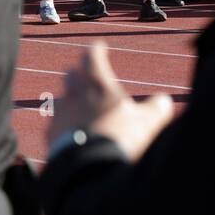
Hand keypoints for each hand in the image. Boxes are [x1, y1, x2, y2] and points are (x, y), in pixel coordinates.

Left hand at [51, 43, 174, 162]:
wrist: (90, 167)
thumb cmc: (120, 137)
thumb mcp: (148, 121)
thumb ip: (156, 108)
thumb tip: (163, 102)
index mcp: (96, 82)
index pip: (92, 55)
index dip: (96, 50)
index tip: (99, 47)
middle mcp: (74, 93)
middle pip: (70, 74)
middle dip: (79, 74)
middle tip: (86, 78)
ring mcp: (60, 113)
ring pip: (61, 99)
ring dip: (70, 102)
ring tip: (80, 110)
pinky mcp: (50, 133)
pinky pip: (55, 124)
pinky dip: (64, 126)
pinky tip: (72, 135)